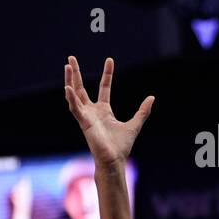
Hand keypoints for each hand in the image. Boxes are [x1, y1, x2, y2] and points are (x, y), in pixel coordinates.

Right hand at [64, 56, 153, 171]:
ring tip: (67, 66)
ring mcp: (86, 116)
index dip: (107, 74)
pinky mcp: (83, 122)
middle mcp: (92, 111)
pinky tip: (67, 87)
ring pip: (75, 94)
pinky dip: (71, 98)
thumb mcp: (135, 124)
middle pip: (81, 88)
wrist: (114, 160)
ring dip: (70, 80)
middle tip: (70, 58)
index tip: (110, 60)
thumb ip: (143, 111)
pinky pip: (75, 108)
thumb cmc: (121, 146)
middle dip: (76, 73)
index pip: (104, 87)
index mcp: (104, 110)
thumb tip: (152, 98)